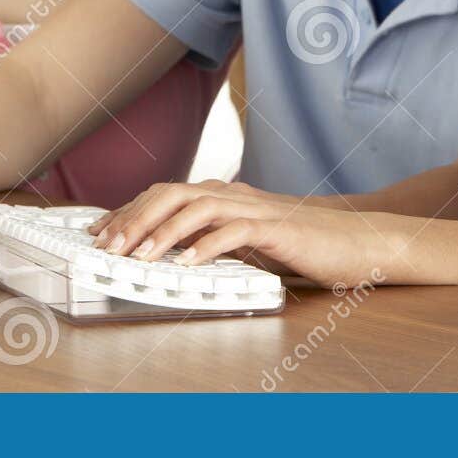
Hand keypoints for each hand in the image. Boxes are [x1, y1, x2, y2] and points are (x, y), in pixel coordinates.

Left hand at [89, 180, 405, 288]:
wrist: (357, 240)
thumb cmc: (304, 245)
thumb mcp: (247, 242)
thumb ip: (214, 240)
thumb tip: (171, 255)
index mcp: (226, 196)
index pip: (166, 193)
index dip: (129, 210)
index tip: (100, 231)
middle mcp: (236, 194)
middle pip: (173, 192)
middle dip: (135, 218)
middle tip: (107, 245)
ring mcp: (257, 208)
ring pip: (198, 207)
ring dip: (163, 232)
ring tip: (138, 257)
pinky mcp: (278, 228)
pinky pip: (236, 232)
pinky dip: (208, 246)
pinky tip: (188, 264)